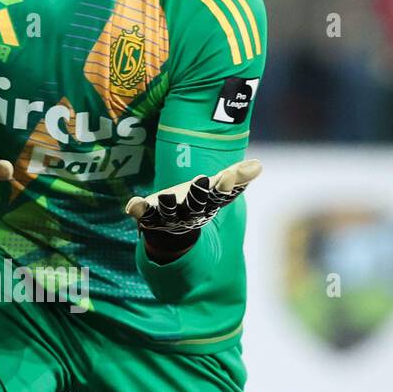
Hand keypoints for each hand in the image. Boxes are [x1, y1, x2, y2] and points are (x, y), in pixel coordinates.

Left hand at [126, 159, 261, 257]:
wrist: (174, 227)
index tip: (228, 176)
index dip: (226, 188)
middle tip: (201, 180)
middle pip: (196, 207)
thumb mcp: (217, 188)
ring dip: (168, 206)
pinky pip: (144, 215)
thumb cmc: (199, 201)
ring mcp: (170, 217)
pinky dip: (139, 210)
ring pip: (169, 214)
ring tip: (166, 196)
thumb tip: (260, 165)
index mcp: (209, 205)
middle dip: (198, 195)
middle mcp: (191, 214)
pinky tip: (133, 204)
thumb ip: (236, 177)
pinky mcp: (151, 217)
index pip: (220, 197)